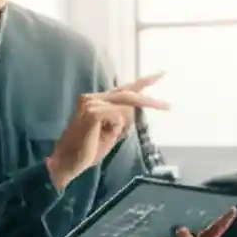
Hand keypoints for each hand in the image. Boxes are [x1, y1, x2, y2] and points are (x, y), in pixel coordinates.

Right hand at [45, 72, 169, 190]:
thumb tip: (134, 108)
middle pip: (129, 95)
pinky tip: (99, 135)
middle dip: (150, 102)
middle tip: (168, 107)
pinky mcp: (93, 112)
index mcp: (96, 100)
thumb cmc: (87, 150)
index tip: (161, 74)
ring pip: (125, 109)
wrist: (67, 162)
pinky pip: (118, 118)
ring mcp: (91, 103)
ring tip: (101, 137)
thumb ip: (121, 118)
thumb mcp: (111, 132)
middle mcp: (92, 97)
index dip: (143, 82)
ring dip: (120, 128)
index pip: (123, 89)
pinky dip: (115, 129)